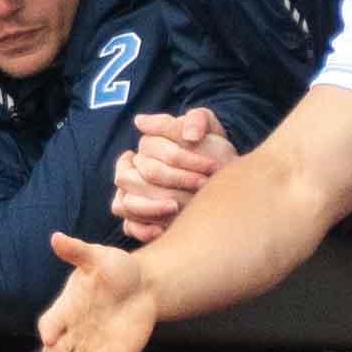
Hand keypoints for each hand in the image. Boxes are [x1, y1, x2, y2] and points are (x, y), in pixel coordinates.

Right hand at [37, 229, 154, 351]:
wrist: (145, 288)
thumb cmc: (118, 270)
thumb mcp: (99, 258)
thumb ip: (78, 252)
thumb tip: (56, 237)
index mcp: (66, 308)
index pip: (51, 322)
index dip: (49, 329)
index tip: (49, 337)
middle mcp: (73, 331)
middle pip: (56, 350)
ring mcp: (87, 348)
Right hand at [113, 105, 227, 235]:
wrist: (226, 178)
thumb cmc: (214, 151)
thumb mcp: (210, 128)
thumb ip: (195, 119)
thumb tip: (172, 130)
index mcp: (146, 148)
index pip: (150, 150)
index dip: (180, 157)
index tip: (211, 165)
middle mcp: (134, 172)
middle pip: (136, 177)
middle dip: (172, 181)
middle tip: (203, 185)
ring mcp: (133, 197)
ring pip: (125, 203)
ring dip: (150, 207)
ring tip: (176, 208)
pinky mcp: (139, 221)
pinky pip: (129, 227)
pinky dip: (142, 229)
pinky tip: (161, 231)